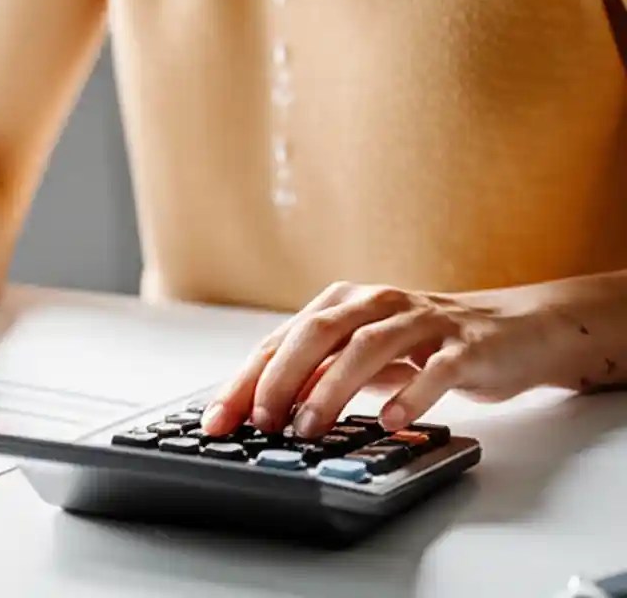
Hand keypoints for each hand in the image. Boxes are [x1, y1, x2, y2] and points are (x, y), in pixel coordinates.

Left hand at [201, 281, 564, 437]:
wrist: (515, 331)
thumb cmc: (424, 347)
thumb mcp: (362, 359)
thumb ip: (317, 375)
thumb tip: (259, 412)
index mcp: (342, 304)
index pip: (280, 341)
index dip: (244, 380)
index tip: (216, 419)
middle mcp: (376, 303)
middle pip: (316, 333)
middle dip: (280, 379)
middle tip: (261, 421)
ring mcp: (423, 322)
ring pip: (368, 347)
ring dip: (332, 389)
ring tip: (308, 428)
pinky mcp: (466, 346)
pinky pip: (435, 369)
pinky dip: (410, 395)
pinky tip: (389, 422)